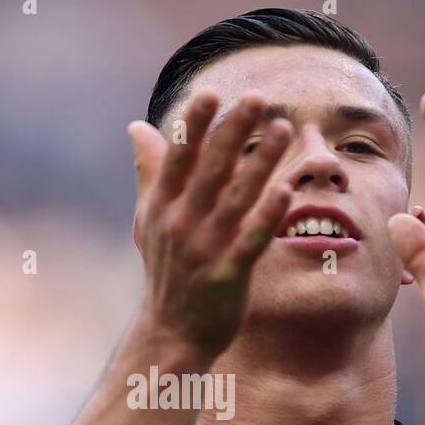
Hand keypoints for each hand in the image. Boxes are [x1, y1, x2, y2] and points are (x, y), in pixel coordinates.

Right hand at [128, 91, 293, 361]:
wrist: (172, 333)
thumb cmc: (168, 270)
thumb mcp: (151, 219)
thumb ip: (150, 170)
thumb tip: (137, 126)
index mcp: (161, 206)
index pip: (178, 157)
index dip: (194, 125)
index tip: (211, 92)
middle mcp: (180, 223)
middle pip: (210, 169)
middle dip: (233, 131)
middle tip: (257, 97)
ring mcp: (204, 249)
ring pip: (236, 197)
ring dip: (261, 161)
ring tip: (284, 129)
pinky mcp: (228, 274)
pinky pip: (251, 240)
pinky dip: (268, 215)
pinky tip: (287, 190)